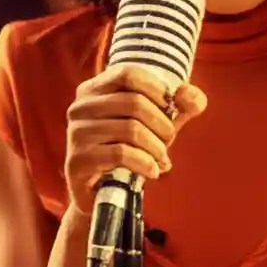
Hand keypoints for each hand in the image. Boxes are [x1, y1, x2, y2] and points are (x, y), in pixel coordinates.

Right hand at [64, 64, 207, 214]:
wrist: (104, 193)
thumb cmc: (133, 149)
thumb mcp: (160, 124)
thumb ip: (182, 105)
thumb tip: (189, 94)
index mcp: (95, 89)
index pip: (128, 73)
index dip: (156, 89)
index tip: (169, 108)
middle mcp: (81, 107)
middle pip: (134, 102)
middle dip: (162, 124)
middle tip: (168, 141)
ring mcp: (76, 133)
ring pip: (131, 129)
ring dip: (156, 148)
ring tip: (162, 159)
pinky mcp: (78, 160)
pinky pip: (121, 153)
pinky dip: (145, 163)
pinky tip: (153, 171)